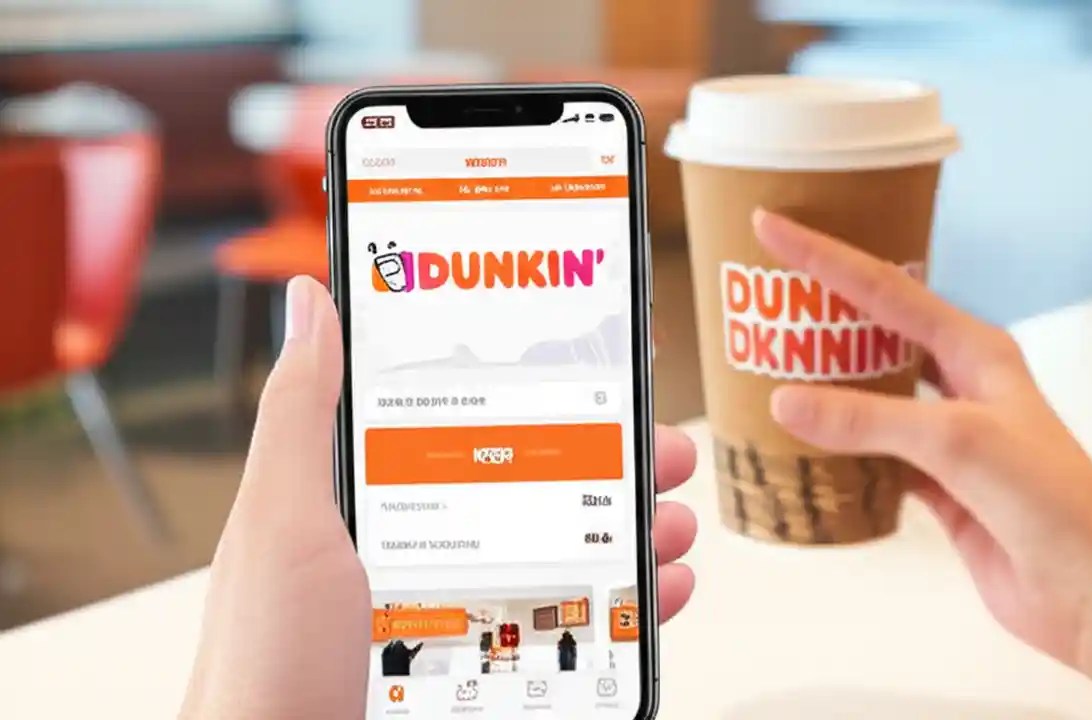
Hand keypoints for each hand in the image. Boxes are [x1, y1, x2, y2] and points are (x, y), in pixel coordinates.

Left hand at [180, 276, 697, 719]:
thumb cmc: (261, 666)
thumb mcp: (281, 523)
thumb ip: (303, 413)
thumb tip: (313, 300)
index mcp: (378, 502)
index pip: (468, 417)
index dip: (532, 381)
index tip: (588, 347)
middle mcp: (432, 551)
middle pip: (538, 483)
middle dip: (610, 452)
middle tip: (656, 431)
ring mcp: (469, 612)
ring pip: (573, 551)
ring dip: (636, 523)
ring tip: (673, 508)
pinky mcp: (499, 672)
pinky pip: (583, 628)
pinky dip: (634, 604)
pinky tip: (663, 584)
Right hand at [753, 210, 1091, 666]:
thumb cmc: (1051, 502)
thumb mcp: (956, 444)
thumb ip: (868, 419)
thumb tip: (784, 401)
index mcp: (976, 350)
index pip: (883, 288)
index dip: (822, 255)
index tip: (769, 226)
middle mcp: (962, 384)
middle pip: (875, 335)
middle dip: (820, 315)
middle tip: (760, 297)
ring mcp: (948, 437)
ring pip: (870, 398)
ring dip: (824, 388)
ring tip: (765, 369)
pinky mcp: (938, 486)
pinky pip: (872, 456)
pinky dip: (838, 454)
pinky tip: (800, 450)